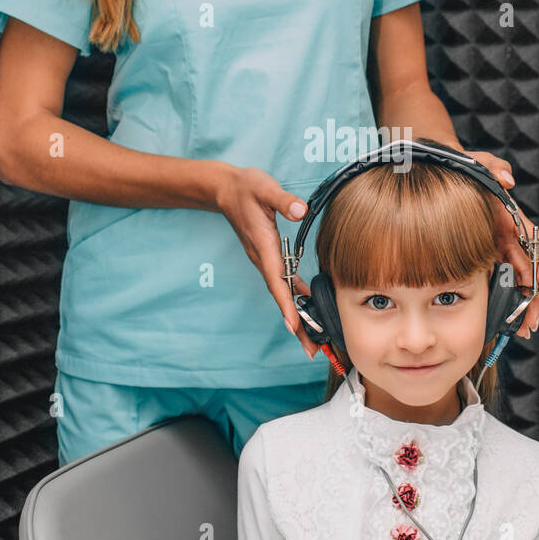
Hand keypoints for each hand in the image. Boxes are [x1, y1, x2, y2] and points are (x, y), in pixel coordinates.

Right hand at [216, 165, 318, 359]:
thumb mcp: (264, 188)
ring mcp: (265, 260)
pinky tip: (310, 302)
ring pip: (282, 293)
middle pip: (281, 297)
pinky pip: (283, 282)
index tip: (295, 328)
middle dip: (296, 325)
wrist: (225, 189)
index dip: (286, 305)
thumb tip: (300, 211)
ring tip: (313, 339)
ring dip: (297, 316)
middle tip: (311, 350)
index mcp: (264, 246)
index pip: (277, 281)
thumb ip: (282, 200)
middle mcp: (263, 259)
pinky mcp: (268, 257)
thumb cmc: (246, 188)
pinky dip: (295, 296)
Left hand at [461, 149, 538, 337]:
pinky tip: (501, 323)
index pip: (534, 244)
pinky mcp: (482, 259)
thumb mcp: (475, 163)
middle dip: (532, 299)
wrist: (436, 175)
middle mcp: (507, 238)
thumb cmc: (460, 169)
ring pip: (516, 283)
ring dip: (522, 307)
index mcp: (510, 220)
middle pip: (529, 272)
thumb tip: (509, 178)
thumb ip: (492, 165)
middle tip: (529, 324)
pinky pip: (497, 284)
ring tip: (521, 330)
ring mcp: (495, 250)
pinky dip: (503, 303)